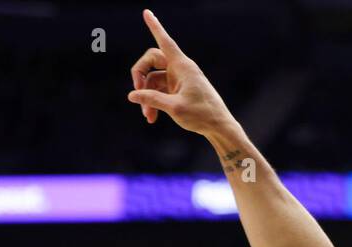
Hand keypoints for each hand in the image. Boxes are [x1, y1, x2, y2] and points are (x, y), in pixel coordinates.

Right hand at [127, 9, 233, 134]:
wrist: (220, 128)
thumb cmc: (202, 116)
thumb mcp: (174, 108)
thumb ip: (151, 99)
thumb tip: (132, 95)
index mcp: (183, 66)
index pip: (165, 41)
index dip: (155, 27)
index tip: (146, 12)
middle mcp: (180, 69)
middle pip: (151, 61)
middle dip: (141, 76)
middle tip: (136, 92)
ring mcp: (179, 80)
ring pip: (154, 80)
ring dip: (147, 96)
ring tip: (148, 116)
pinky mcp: (179, 91)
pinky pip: (160, 90)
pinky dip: (154, 102)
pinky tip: (152, 118)